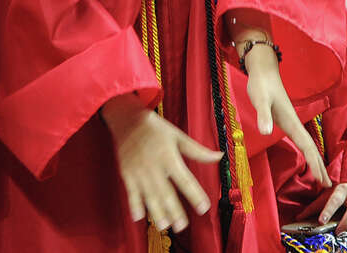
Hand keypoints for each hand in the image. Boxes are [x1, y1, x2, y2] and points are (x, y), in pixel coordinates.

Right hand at [101, 96, 222, 233]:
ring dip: (156, 212)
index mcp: (169, 156)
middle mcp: (154, 166)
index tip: (203, 208)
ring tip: (164, 225)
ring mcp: (139, 172)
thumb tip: (219, 156)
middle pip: (166, 192)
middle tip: (182, 226)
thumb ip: (198, 150)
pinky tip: (140, 217)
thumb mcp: (178, 136)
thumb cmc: (155, 128)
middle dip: (174, 210)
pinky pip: (131, 193)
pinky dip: (134, 205)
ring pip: (149, 196)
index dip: (194, 195)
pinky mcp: (127, 174)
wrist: (127, 120)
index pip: (185, 179)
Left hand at [242, 43, 330, 188]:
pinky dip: (308, 152)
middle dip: (320, 166)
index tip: (321, 179)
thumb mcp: (260, 100)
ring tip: (322, 177)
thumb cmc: (261, 85)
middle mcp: (295, 123)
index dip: (314, 163)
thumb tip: (267, 132)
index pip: (307, 146)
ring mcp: (292, 122)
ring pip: (308, 144)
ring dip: (316, 160)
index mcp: (291, 121)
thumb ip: (263, 115)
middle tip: (327, 186)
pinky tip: (308, 157)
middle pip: (311, 147)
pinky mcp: (286, 121)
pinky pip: (301, 140)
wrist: (263, 71)